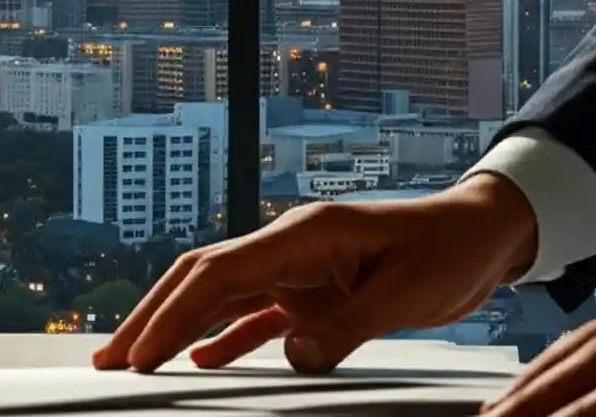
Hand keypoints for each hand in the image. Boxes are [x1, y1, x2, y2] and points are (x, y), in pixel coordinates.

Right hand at [92, 172, 537, 373]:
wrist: (481, 233)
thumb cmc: (449, 249)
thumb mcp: (404, 293)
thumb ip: (346, 326)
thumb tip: (291, 357)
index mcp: (304, 235)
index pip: (220, 275)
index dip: (172, 314)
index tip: (140, 353)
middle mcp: (291, 246)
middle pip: (202, 278)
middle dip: (153, 315)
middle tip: (113, 358)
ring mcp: (299, 268)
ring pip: (220, 296)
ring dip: (178, 325)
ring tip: (139, 360)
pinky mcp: (313, 289)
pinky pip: (254, 314)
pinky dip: (223, 337)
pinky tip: (203, 362)